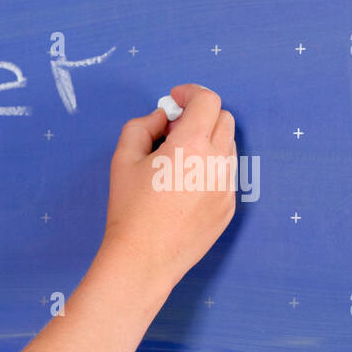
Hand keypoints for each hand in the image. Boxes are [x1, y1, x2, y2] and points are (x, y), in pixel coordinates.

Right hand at [99, 83, 237, 292]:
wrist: (144, 258)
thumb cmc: (129, 209)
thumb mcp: (122, 159)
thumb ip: (141, 126)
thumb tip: (162, 119)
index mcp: (191, 144)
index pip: (208, 101)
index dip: (191, 94)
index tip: (176, 99)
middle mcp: (217, 162)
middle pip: (224, 119)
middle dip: (200, 116)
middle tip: (173, 131)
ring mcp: (227, 186)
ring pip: (227, 148)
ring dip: (207, 143)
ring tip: (177, 164)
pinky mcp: (229, 206)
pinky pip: (224, 175)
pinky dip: (208, 170)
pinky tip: (183, 190)